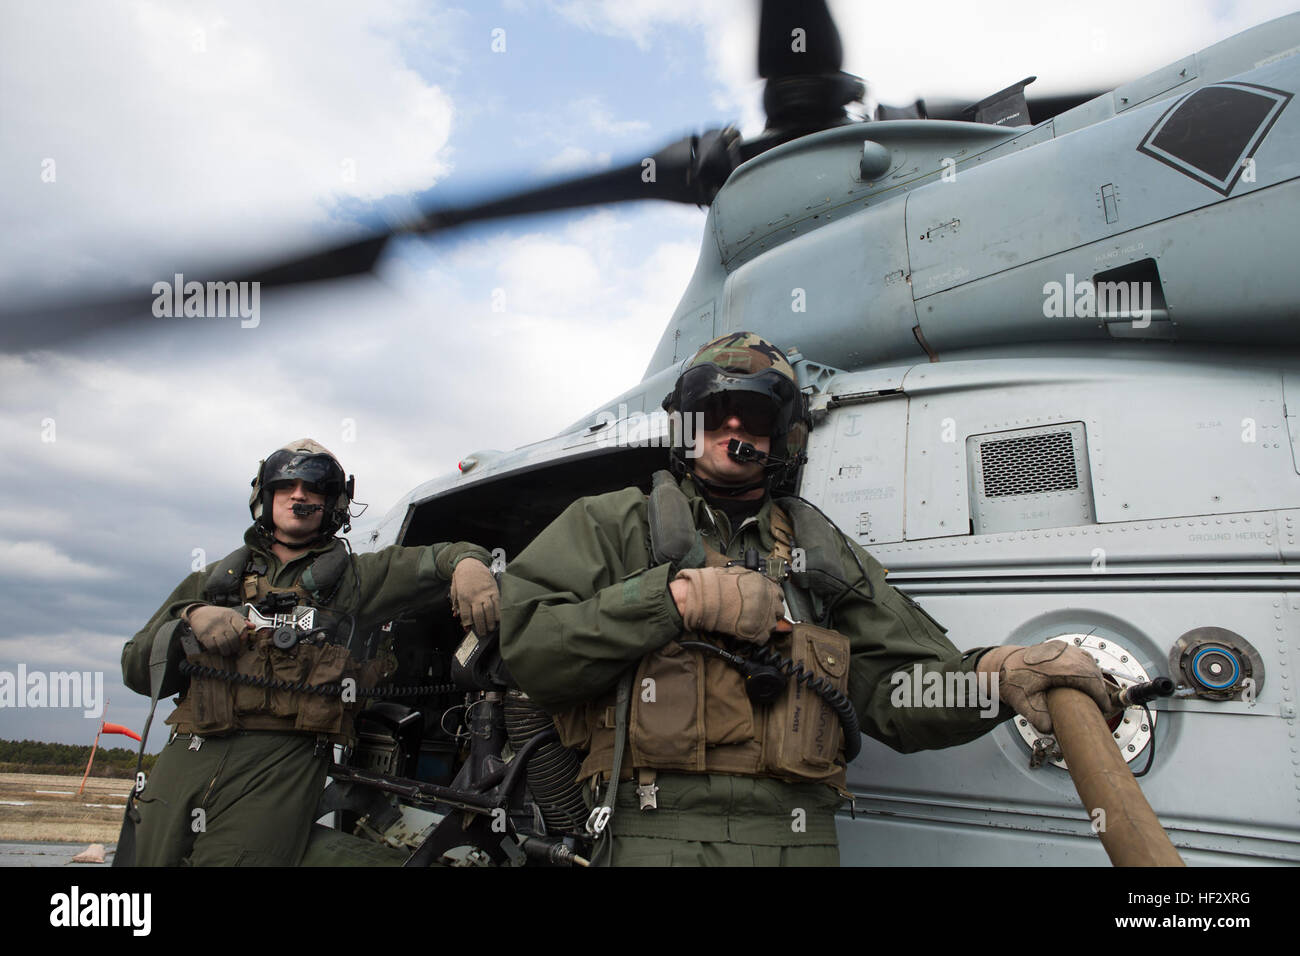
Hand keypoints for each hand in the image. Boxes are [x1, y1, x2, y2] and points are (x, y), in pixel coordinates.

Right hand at [183, 604, 247, 656]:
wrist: (198, 612)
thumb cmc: (217, 615)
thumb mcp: (230, 614)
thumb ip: (242, 621)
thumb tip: (253, 626)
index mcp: (230, 615)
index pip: (242, 627)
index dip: (244, 636)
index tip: (243, 640)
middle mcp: (222, 621)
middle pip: (233, 638)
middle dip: (235, 647)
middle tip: (235, 650)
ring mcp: (212, 628)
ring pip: (224, 644)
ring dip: (227, 651)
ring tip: (227, 651)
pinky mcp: (203, 635)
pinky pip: (212, 647)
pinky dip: (216, 651)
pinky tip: (217, 649)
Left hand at [450, 558, 500, 633]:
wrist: (470, 563)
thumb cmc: (462, 577)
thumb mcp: (454, 590)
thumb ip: (456, 603)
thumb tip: (456, 615)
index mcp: (464, 597)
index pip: (466, 615)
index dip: (468, 624)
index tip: (469, 629)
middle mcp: (475, 596)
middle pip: (479, 616)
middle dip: (481, 627)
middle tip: (483, 633)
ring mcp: (485, 593)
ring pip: (489, 611)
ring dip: (490, 622)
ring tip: (491, 628)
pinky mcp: (494, 590)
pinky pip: (497, 604)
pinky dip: (498, 612)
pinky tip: (498, 618)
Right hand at [671, 566, 785, 644]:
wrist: (705, 598)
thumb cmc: (716, 585)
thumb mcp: (738, 573)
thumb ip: (752, 580)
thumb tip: (755, 584)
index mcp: (766, 585)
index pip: (779, 594)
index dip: (771, 599)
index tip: (766, 602)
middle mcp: (769, 601)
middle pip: (779, 610)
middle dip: (769, 612)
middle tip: (757, 613)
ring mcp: (765, 618)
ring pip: (772, 625)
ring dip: (763, 625)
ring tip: (750, 623)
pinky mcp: (758, 633)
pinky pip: (763, 638)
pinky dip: (755, 637)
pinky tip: (746, 632)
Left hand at [979, 641, 1112, 733]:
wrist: (1001, 665)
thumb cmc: (1012, 681)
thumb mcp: (1024, 704)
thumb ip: (1038, 719)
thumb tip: (1052, 729)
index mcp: (1058, 666)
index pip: (1090, 680)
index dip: (1101, 695)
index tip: (1105, 708)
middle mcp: (1062, 653)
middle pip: (1092, 670)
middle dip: (1100, 688)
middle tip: (1101, 704)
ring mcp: (1061, 648)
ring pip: (1088, 661)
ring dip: (1094, 677)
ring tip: (1094, 694)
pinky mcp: (1059, 646)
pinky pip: (1080, 655)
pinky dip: (1086, 667)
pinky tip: (1085, 679)